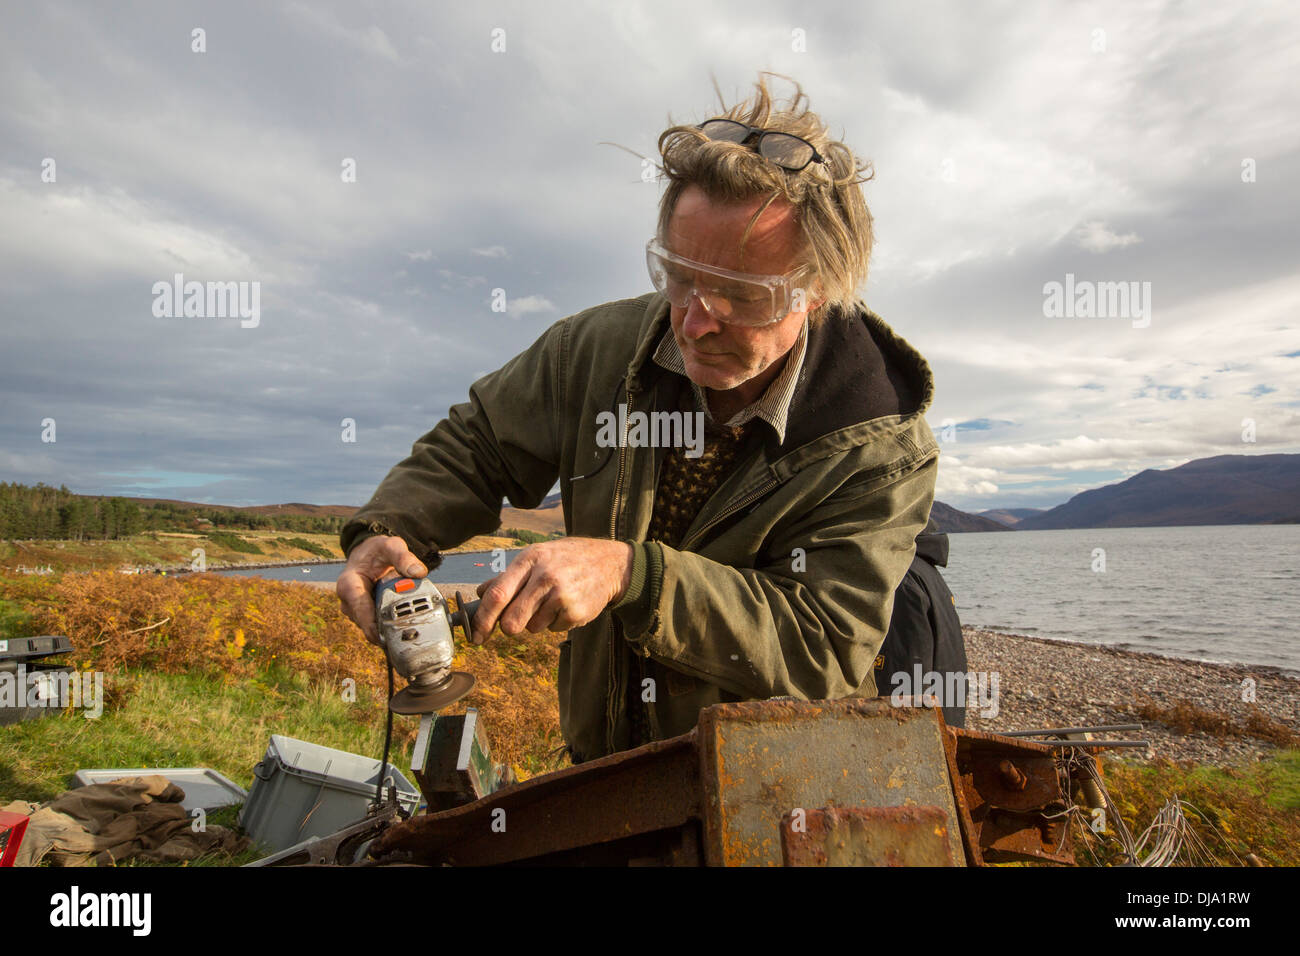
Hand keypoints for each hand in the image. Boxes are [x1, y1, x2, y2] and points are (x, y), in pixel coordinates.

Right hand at [336, 535, 427, 645]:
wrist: (368, 555)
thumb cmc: (377, 551)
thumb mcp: (390, 547)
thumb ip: (403, 557)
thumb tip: (418, 572)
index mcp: (348, 585)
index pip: (359, 609)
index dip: (370, 625)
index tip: (383, 637)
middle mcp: (349, 602)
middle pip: (366, 623)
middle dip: (386, 629)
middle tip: (407, 633)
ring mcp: (356, 611)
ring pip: (373, 627)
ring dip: (389, 627)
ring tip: (408, 624)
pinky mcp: (365, 616)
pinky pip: (377, 626)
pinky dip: (390, 625)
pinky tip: (405, 623)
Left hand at [472, 537, 632, 641]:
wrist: (609, 563)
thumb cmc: (565, 559)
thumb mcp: (537, 556)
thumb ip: (508, 576)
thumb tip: (480, 593)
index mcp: (530, 560)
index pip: (498, 595)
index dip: (483, 619)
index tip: (475, 635)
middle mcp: (545, 576)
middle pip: (512, 621)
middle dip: (509, 627)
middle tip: (516, 621)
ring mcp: (562, 594)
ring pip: (532, 628)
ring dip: (537, 621)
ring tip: (552, 601)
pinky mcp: (576, 611)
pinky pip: (553, 629)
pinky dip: (556, 622)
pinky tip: (566, 605)